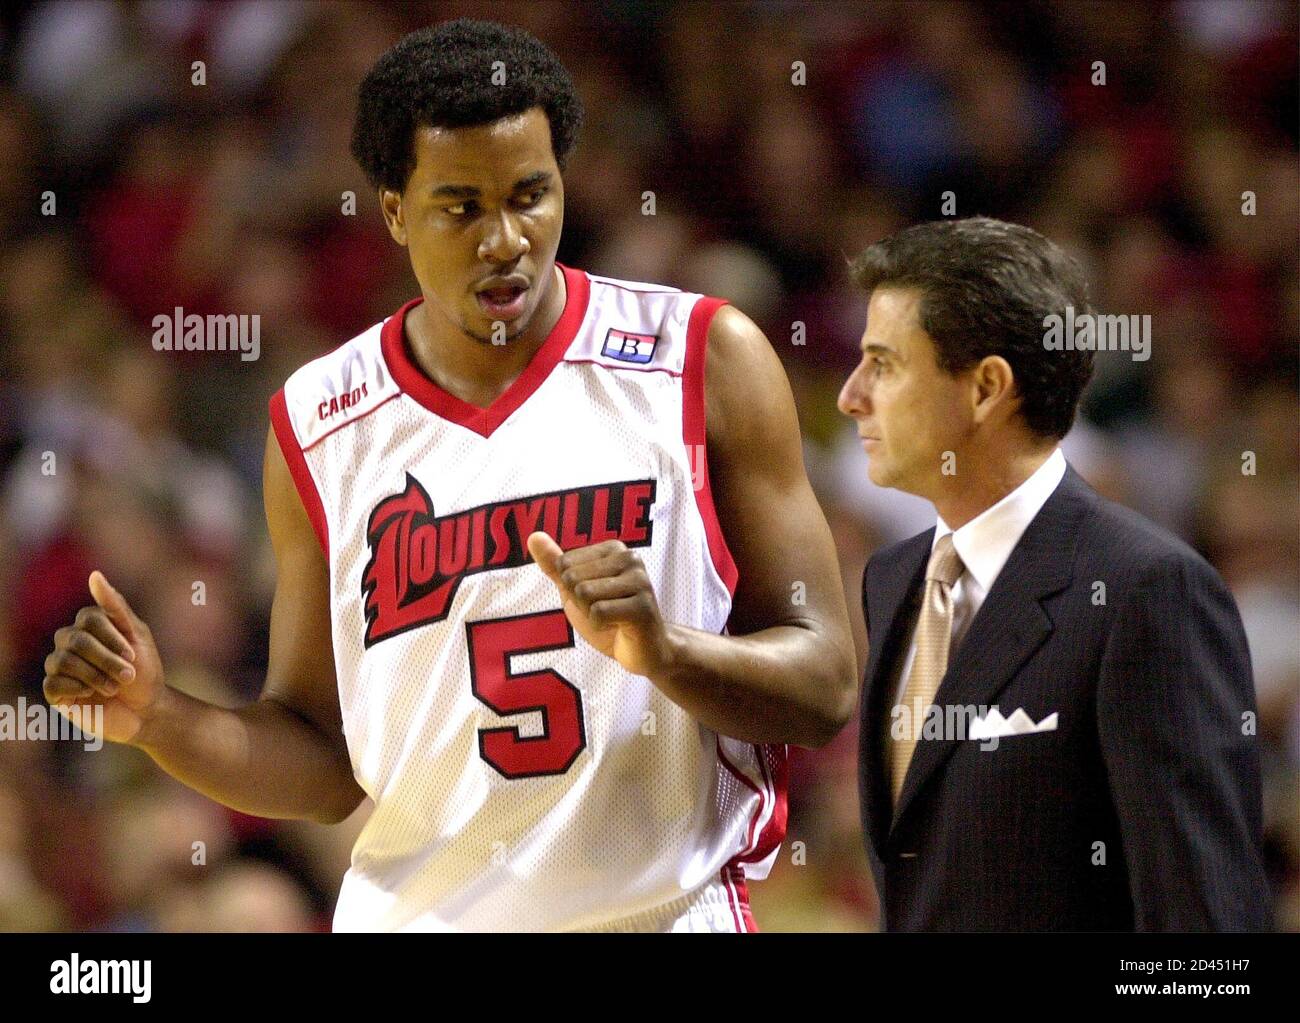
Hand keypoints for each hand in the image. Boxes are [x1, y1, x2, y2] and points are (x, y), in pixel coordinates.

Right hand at [42, 571, 167, 745]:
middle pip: (76, 640)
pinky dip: (77, 687)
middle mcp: (70, 641)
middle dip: (107, 659)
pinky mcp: (56, 691)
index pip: (89, 619)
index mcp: (90, 625)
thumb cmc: (145, 671)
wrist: (147, 710)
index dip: (112, 638)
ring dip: (96, 676)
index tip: (134, 655)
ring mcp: (60, 666)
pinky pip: (53, 682)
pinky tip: (91, 694)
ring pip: (63, 661)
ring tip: (116, 687)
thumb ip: (115, 606)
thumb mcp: (138, 635)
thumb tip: (94, 575)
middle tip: (128, 676)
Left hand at [526, 533, 674, 678]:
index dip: (571, 589)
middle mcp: (630, 558)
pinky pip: (598, 613)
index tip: (596, 598)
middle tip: (604, 611)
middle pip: (572, 578)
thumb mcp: (575, 589)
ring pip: (584, 594)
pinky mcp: (642, 606)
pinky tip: (618, 627)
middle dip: (580, 602)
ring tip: (612, 619)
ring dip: (590, 615)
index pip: (564, 563)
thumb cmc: (610, 617)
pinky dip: (600, 626)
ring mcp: (640, 581)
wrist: (644, 649)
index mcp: (614, 549)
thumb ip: (555, 564)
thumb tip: (533, 537)